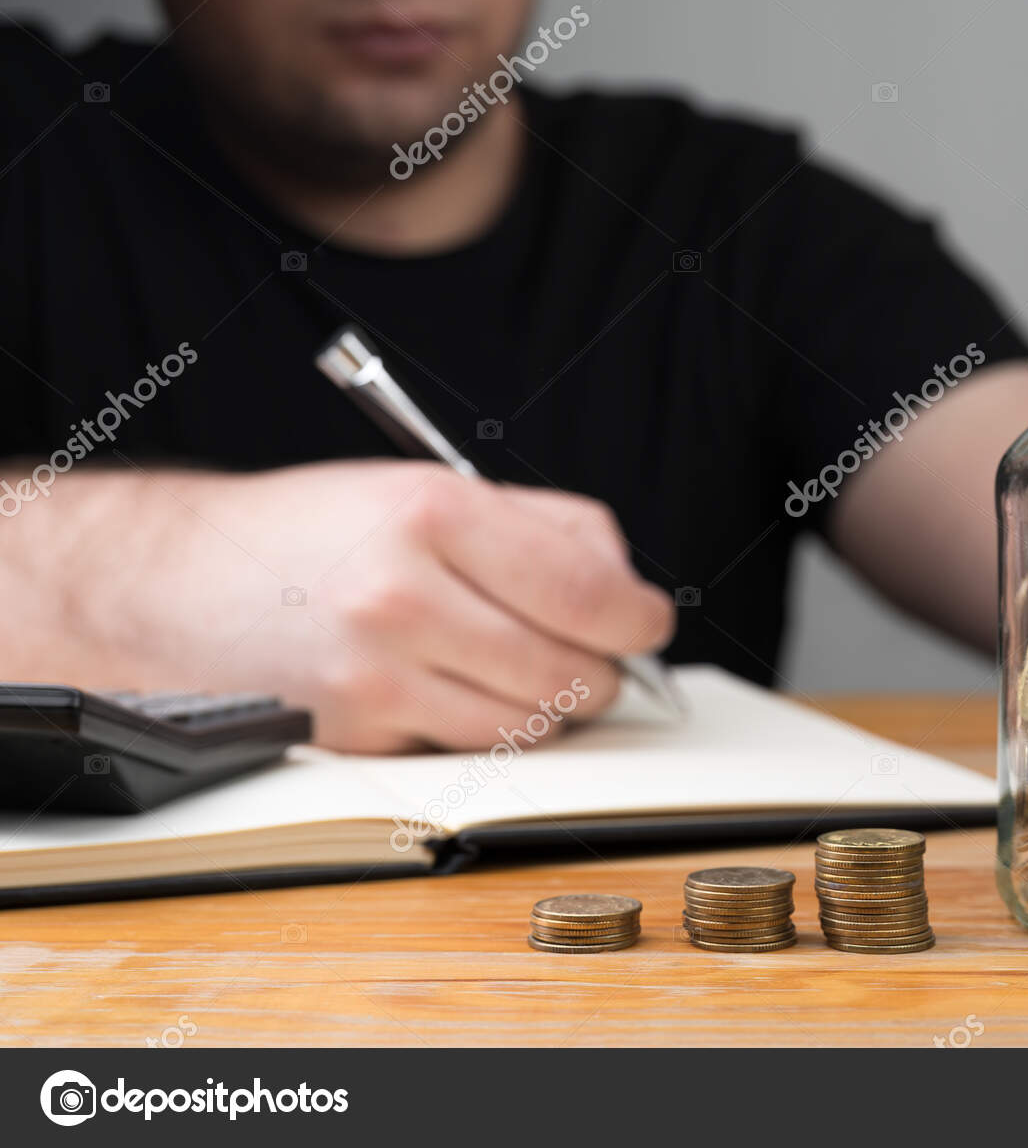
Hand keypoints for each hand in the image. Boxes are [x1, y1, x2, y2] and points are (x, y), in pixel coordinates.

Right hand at [70, 462, 674, 750]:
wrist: (173, 585)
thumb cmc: (313, 533)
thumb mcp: (425, 488)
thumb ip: (543, 527)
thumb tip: (627, 589)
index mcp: (433, 513)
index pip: (589, 590)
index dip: (639, 618)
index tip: (646, 622)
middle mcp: (403, 595)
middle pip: (572, 669)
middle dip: (601, 670)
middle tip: (593, 654)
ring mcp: (377, 674)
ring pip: (531, 723)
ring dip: (550, 706)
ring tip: (524, 667)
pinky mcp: (358, 734)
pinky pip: (469, 747)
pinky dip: (483, 726)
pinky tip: (454, 687)